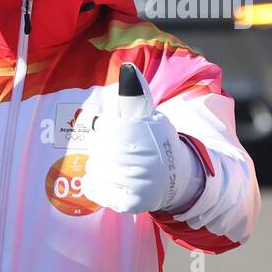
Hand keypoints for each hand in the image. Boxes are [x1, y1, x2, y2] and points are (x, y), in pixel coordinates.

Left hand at [81, 65, 202, 215]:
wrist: (176, 177)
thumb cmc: (155, 141)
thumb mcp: (148, 114)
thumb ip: (134, 95)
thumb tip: (127, 69)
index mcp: (148, 131)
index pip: (107, 127)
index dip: (108, 129)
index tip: (118, 131)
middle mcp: (146, 158)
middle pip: (100, 149)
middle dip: (105, 149)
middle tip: (119, 151)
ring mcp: (139, 182)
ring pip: (95, 169)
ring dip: (100, 167)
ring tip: (117, 166)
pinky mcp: (132, 202)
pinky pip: (95, 190)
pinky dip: (96, 184)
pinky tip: (110, 179)